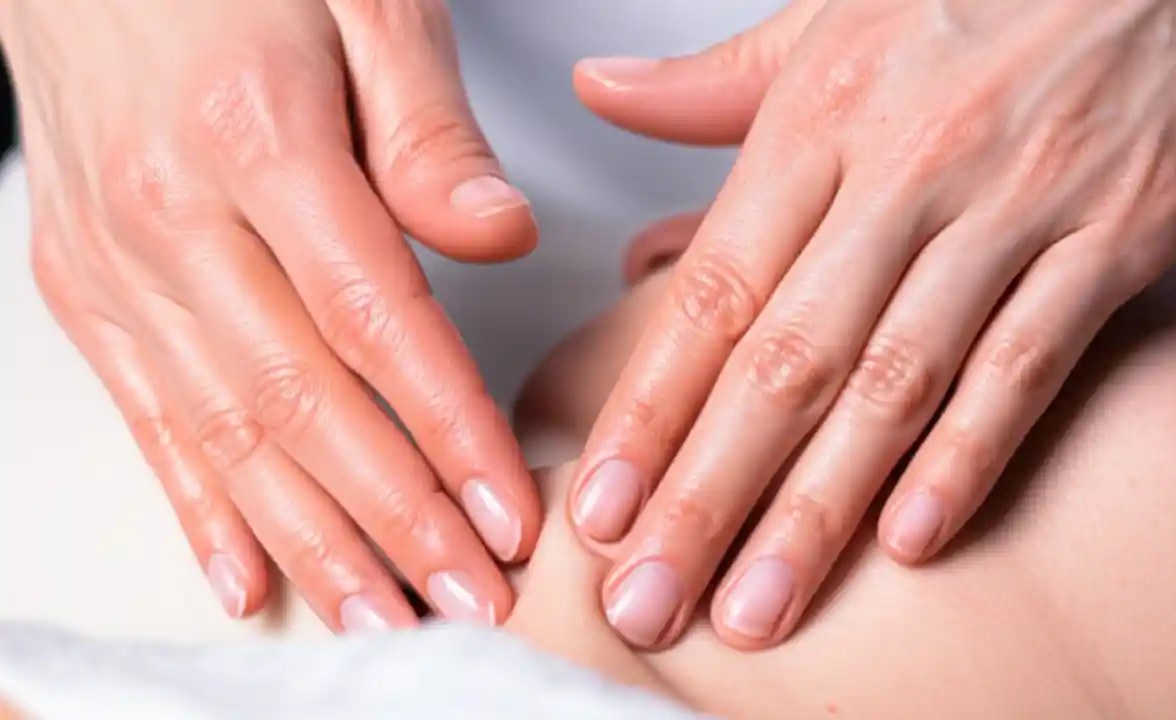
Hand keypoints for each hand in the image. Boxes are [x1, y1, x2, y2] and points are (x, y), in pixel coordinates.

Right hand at [6, 0, 541, 630]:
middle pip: (301, 399)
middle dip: (395, 516)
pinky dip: (201, 509)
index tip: (507, 511)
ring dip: (312, 541)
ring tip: (381, 619)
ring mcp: (115, 265)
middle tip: (468, 599)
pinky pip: (149, 420)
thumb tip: (500, 235)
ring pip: (227, 433)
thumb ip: (428, 129)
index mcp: (253, 137)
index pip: (374, 317)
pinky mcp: (84, 292)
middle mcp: (171, 218)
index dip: (447, 426)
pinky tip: (250, 581)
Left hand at [569, 0, 1175, 648]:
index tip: (602, 509)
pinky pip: (1027, 363)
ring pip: (894, 382)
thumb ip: (712, 84)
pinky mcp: (1112, 239)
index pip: (712, 293)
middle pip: (785, 362)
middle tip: (651, 597)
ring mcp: (1012, 209)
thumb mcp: (829, 19)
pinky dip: (968, 457)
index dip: (649, 412)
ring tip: (757, 601)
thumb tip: (604, 93)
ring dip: (818, 509)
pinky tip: (909, 541)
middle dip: (707, 495)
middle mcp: (906, 171)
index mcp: (821, 120)